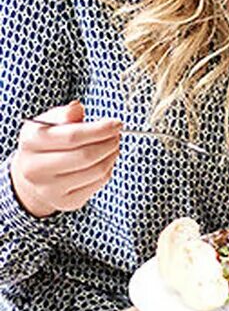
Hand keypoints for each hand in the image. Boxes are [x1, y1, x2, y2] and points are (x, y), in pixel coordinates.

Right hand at [9, 101, 121, 217]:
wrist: (34, 173)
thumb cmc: (48, 142)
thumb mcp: (51, 122)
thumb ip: (65, 114)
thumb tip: (77, 108)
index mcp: (30, 142)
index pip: (72, 136)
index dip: (100, 129)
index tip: (116, 124)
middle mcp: (35, 169)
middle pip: (85, 156)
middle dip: (109, 143)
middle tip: (117, 135)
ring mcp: (49, 189)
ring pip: (96, 171)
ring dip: (112, 155)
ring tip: (113, 146)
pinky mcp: (65, 202)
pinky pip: (98, 183)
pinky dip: (108, 169)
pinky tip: (105, 160)